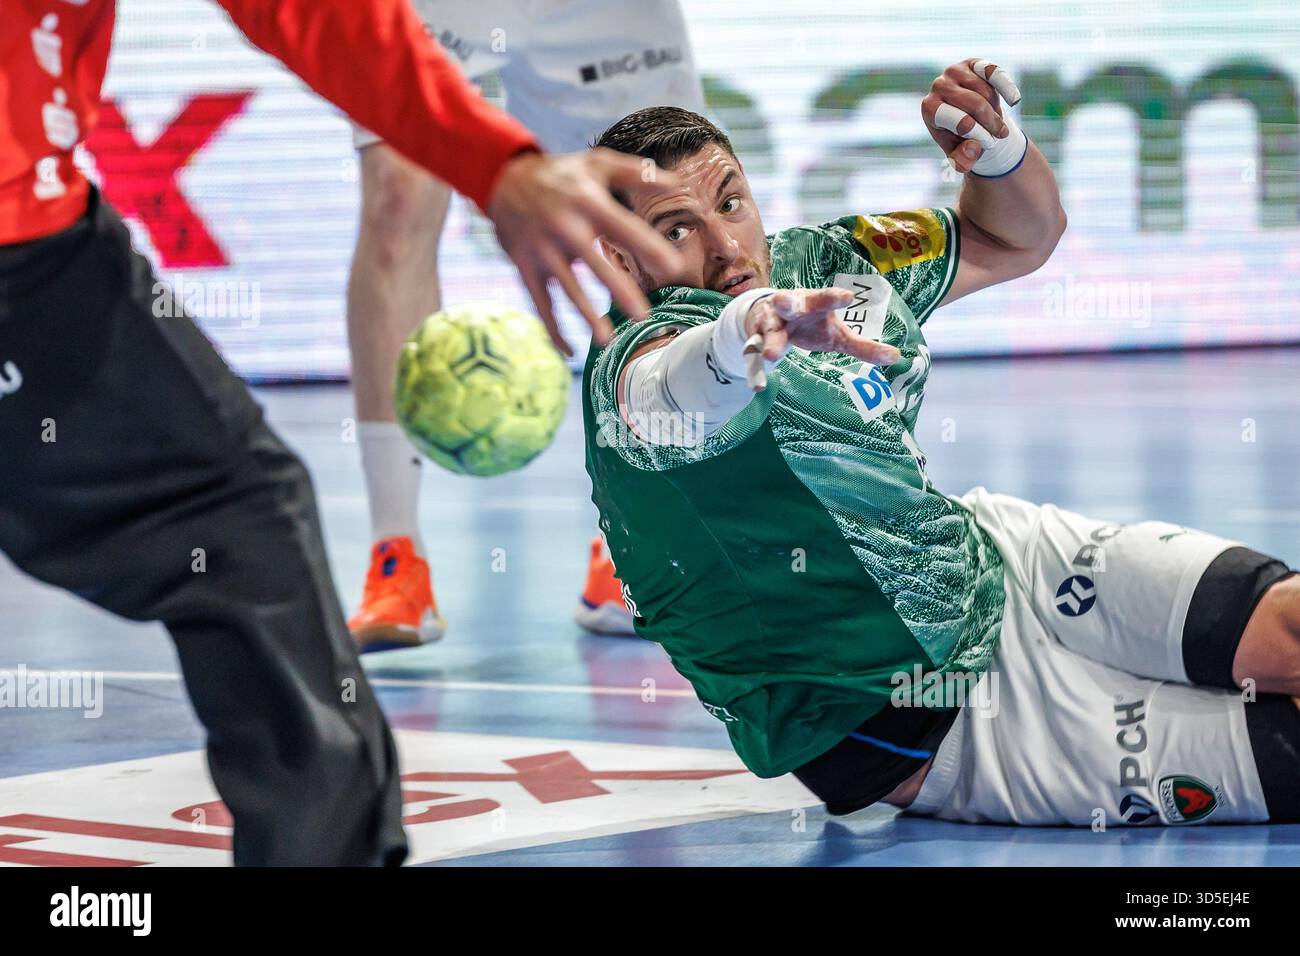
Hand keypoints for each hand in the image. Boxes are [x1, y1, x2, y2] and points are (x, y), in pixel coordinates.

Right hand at [485, 148, 684, 354]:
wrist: (502, 175)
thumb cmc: (560, 172)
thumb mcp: (596, 162)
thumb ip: (635, 172)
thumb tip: (674, 182)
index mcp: (589, 204)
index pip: (624, 229)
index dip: (648, 247)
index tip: (672, 267)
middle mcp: (566, 228)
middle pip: (596, 265)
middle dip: (619, 290)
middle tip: (642, 315)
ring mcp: (543, 250)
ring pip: (567, 289)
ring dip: (585, 316)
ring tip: (606, 340)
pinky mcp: (525, 266)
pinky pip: (540, 303)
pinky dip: (553, 328)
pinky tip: (569, 350)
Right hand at [743, 288, 900, 389]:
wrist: (767, 314)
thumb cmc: (811, 324)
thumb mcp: (836, 334)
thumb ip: (863, 346)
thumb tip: (897, 357)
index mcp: (813, 303)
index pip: (824, 298)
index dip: (834, 297)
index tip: (848, 297)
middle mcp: (789, 309)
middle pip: (788, 304)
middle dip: (787, 303)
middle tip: (786, 301)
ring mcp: (770, 324)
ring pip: (768, 331)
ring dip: (770, 342)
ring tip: (772, 356)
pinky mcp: (755, 340)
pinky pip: (753, 356)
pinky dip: (755, 371)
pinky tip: (757, 386)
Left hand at [921, 58, 1021, 174]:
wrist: (971, 119)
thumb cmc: (961, 139)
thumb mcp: (961, 154)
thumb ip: (963, 159)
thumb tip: (970, 154)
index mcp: (929, 107)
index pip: (954, 118)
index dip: (975, 132)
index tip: (988, 143)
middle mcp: (938, 85)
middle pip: (974, 104)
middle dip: (990, 122)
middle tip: (1000, 135)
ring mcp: (955, 71)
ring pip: (986, 91)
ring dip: (995, 110)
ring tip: (996, 123)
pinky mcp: (974, 63)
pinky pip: (994, 72)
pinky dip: (1006, 87)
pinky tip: (1014, 101)